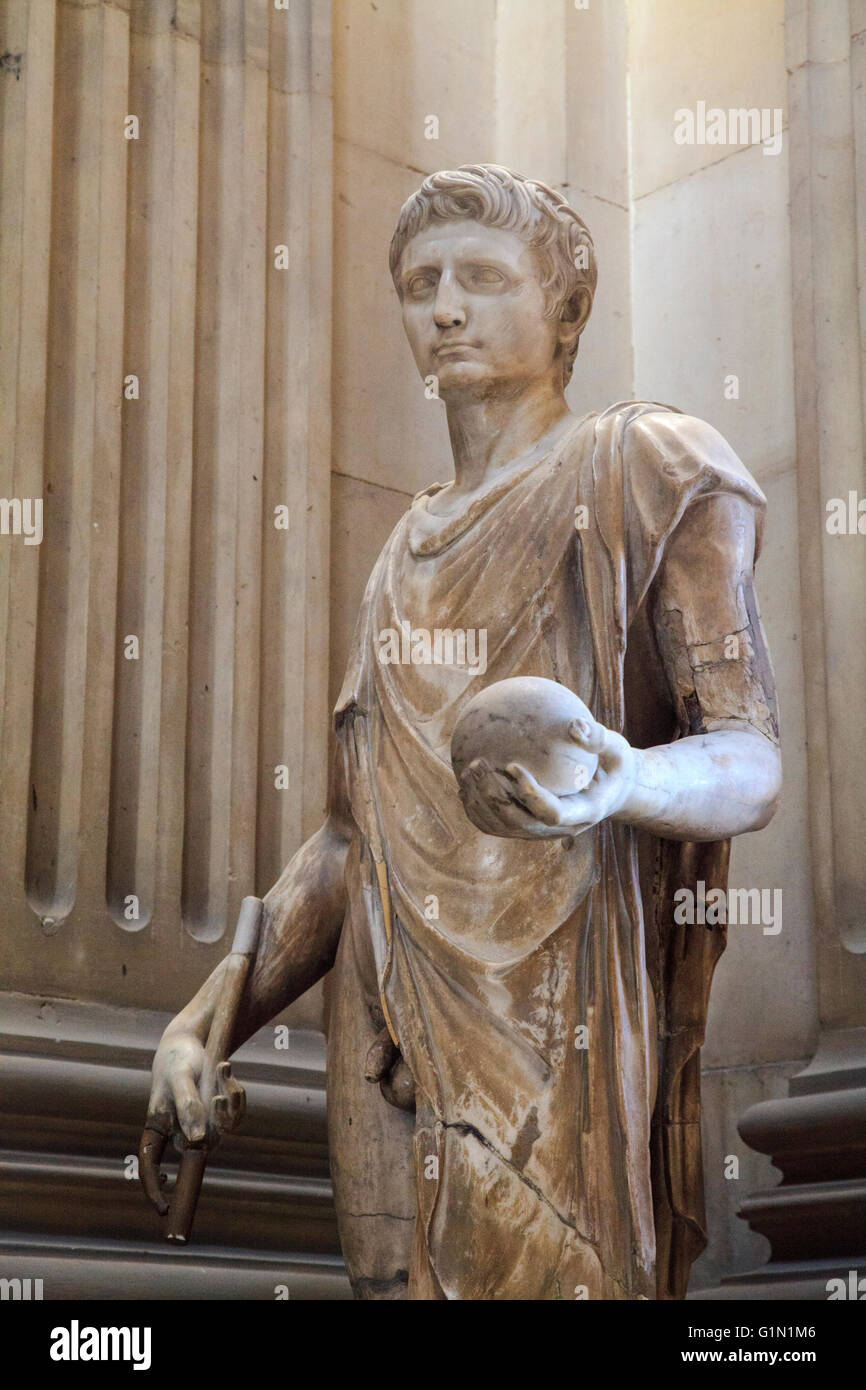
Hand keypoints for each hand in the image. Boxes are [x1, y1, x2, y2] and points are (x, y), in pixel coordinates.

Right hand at [138, 1026, 245, 1215]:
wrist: (189, 1044)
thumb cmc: (177, 1061)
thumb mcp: (180, 1078)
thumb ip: (187, 1106)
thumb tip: (197, 1141)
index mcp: (157, 1128)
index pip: (150, 1165)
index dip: (154, 1190)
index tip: (164, 1208)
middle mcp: (179, 1132)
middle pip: (201, 1147)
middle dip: (218, 1120)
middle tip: (219, 1093)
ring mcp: (199, 1126)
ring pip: (222, 1130)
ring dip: (229, 1102)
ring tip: (224, 1069)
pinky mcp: (216, 1116)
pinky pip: (233, 1117)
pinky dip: (236, 1094)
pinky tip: (227, 1071)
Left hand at [457, 713, 636, 839]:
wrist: (612, 790)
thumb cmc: (613, 764)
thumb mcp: (617, 748)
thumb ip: (598, 738)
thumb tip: (574, 724)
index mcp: (585, 812)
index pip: (552, 812)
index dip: (530, 793)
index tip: (511, 765)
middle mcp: (562, 829)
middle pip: (521, 822)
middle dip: (494, 797)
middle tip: (478, 765)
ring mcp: (543, 832)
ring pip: (504, 827)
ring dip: (481, 804)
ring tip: (467, 773)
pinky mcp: (529, 828)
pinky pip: (498, 825)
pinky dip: (478, 809)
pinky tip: (464, 785)